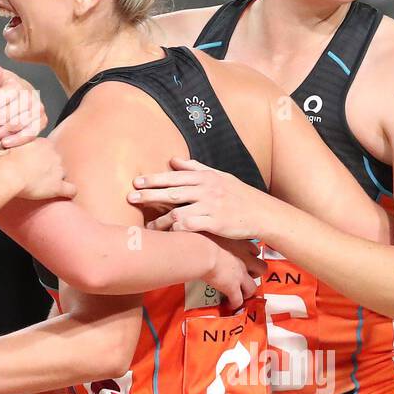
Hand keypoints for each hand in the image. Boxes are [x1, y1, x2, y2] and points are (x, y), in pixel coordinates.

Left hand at [0, 62, 47, 149]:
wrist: (20, 90)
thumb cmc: (1, 83)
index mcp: (15, 84)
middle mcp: (29, 96)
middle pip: (2, 116)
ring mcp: (37, 110)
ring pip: (13, 126)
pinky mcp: (41, 121)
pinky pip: (30, 134)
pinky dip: (17, 140)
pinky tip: (1, 145)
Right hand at [0, 137, 76, 200]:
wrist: (8, 173)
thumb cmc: (3, 160)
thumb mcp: (4, 144)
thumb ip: (11, 142)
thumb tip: (7, 142)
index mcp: (43, 144)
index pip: (48, 150)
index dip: (41, 158)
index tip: (33, 163)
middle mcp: (54, 155)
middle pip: (56, 161)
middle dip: (49, 168)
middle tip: (36, 175)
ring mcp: (58, 171)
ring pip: (62, 174)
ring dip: (55, 179)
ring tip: (45, 186)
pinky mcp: (57, 187)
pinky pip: (71, 189)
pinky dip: (70, 192)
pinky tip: (67, 195)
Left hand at [129, 157, 272, 239]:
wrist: (262, 213)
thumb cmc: (239, 194)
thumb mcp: (219, 176)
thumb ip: (195, 168)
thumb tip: (173, 160)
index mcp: (206, 177)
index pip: (174, 176)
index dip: (154, 179)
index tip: (136, 181)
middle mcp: (207, 189)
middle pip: (172, 191)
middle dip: (149, 194)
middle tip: (131, 198)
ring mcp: (211, 206)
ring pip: (179, 210)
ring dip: (161, 219)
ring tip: (148, 226)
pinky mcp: (216, 223)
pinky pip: (192, 226)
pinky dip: (178, 229)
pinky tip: (169, 233)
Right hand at [189, 233, 263, 306]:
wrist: (200, 250)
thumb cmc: (201, 237)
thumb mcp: (211, 230)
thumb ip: (212, 234)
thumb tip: (200, 232)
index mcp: (240, 244)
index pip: (254, 250)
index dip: (251, 255)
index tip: (246, 257)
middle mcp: (244, 259)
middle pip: (261, 268)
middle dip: (255, 273)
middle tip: (246, 275)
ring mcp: (240, 274)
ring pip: (252, 287)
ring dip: (247, 291)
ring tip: (240, 293)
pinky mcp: (232, 287)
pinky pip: (237, 299)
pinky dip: (235, 303)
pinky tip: (230, 304)